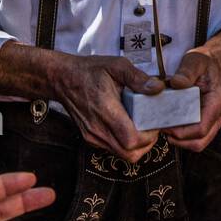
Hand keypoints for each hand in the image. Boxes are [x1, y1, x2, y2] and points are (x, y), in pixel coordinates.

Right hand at [47, 52, 164, 162]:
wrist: (62, 79)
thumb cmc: (88, 71)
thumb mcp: (116, 66)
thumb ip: (137, 78)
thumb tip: (157, 88)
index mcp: (106, 111)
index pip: (131, 140)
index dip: (149, 136)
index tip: (154, 123)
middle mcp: (97, 129)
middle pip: (129, 154)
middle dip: (146, 144)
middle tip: (151, 127)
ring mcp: (92, 136)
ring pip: (122, 154)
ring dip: (136, 146)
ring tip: (141, 127)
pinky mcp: (90, 138)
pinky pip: (112, 149)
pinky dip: (124, 143)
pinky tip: (127, 126)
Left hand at [163, 29, 220, 151]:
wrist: (218, 60)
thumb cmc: (206, 60)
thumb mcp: (195, 60)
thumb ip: (186, 71)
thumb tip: (176, 83)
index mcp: (218, 102)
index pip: (200, 129)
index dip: (180, 132)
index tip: (163, 125)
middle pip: (199, 141)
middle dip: (179, 140)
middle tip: (162, 129)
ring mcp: (218, 119)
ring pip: (199, 142)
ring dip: (181, 140)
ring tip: (166, 127)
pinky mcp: (212, 120)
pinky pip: (199, 136)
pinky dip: (185, 135)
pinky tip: (173, 124)